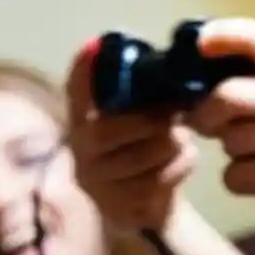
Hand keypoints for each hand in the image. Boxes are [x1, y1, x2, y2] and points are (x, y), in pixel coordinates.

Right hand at [65, 39, 198, 231]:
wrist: (150, 209)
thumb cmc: (146, 153)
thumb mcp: (141, 122)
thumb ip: (142, 97)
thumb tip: (165, 71)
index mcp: (82, 123)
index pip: (74, 92)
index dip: (83, 70)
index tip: (95, 44)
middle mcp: (79, 152)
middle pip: (108, 131)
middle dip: (150, 121)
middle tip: (173, 116)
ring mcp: (95, 184)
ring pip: (140, 156)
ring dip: (172, 145)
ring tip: (180, 141)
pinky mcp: (117, 209)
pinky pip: (156, 182)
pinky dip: (179, 168)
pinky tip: (180, 163)